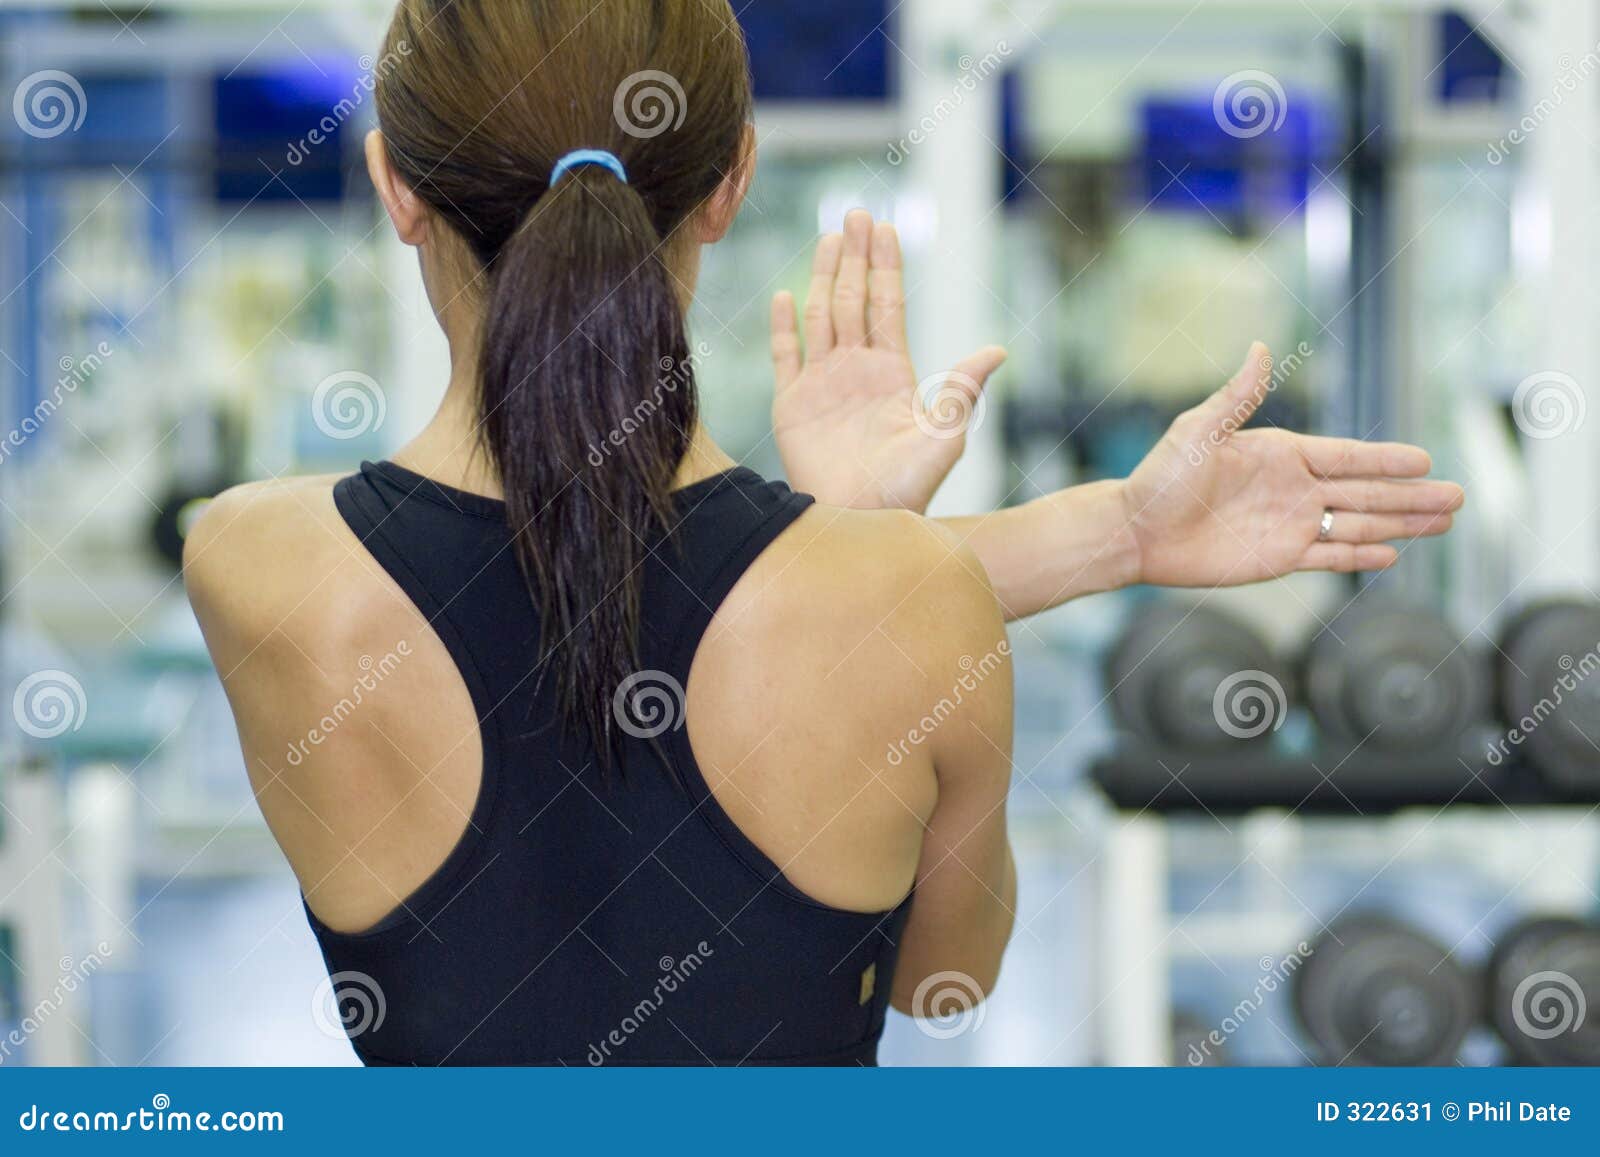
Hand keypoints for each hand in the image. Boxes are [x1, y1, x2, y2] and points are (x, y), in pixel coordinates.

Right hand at [771, 209, 1006, 511]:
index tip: (885, 228)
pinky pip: (785, 356)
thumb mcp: (944, 437)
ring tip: (828, 238)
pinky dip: (783, 326)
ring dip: (823, 276)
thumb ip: (962, 390)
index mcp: (891, 373)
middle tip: (855, 213)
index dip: (885, 267)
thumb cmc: (907, 489)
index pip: (887, 306)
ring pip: (821, 316)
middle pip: (853, 299)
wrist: (861, 521)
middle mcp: (855, 371)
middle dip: (855, 257)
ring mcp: (822, 384)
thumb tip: (998, 350)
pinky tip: (785, 296)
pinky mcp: (792, 405)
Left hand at [1123, 342, 1464, 586]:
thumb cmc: (1161, 478)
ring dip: (1401, 525)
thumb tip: (1259, 348)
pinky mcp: (1277, 558)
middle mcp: (1293, 489)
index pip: (1347, 458)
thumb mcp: (1197, 432)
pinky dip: (1360, 557)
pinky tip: (1393, 554)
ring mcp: (1289, 525)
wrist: (1135, 531)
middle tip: (1459, 497)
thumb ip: (1235, 397)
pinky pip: (1329, 558)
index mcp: (1280, 455)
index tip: (1426, 460)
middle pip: (1365, 493)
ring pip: (1358, 525)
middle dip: (1412, 496)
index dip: (1387, 461)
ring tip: (1443, 524)